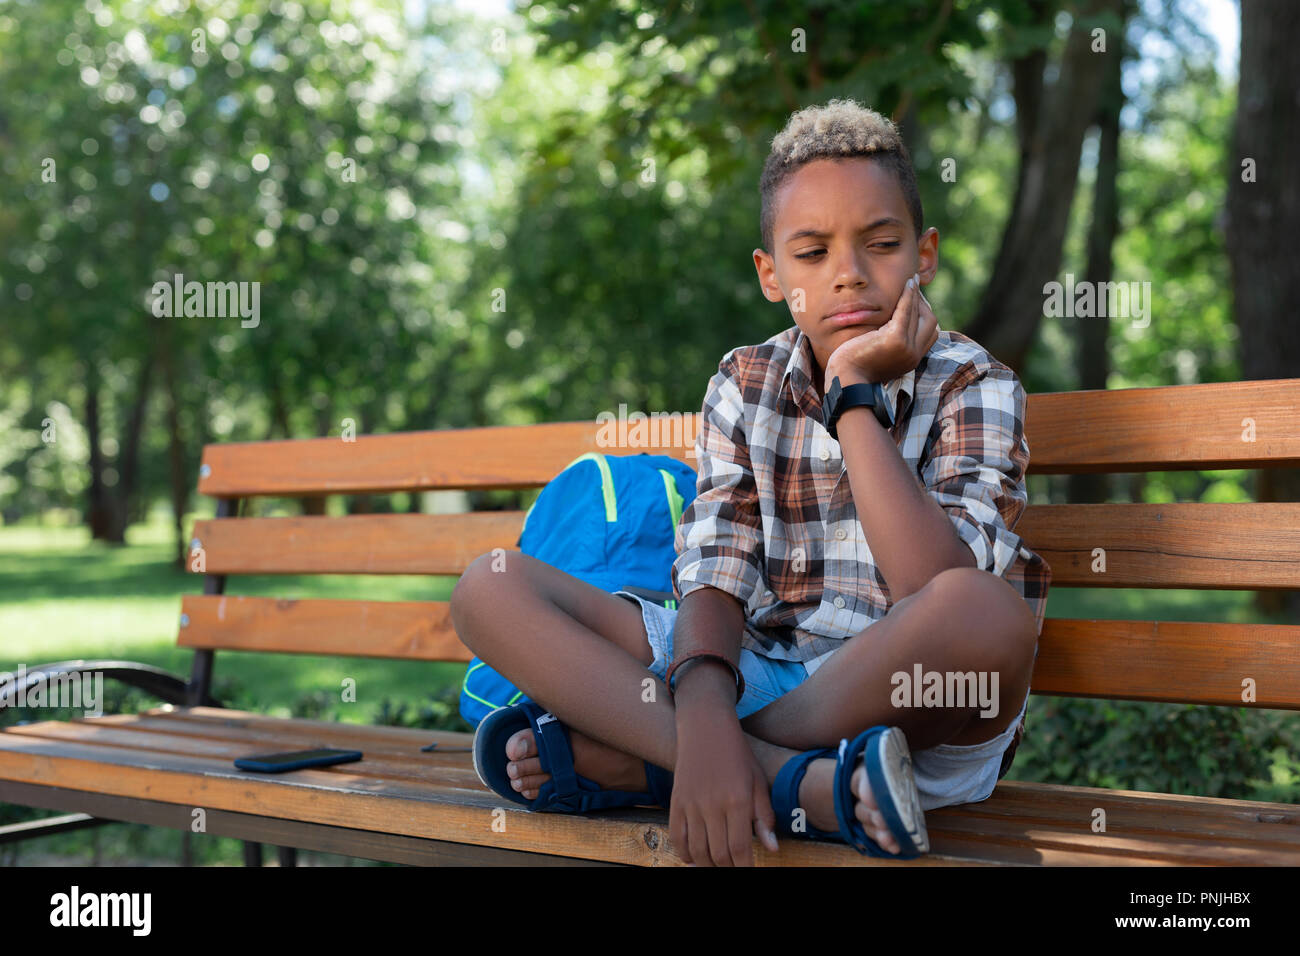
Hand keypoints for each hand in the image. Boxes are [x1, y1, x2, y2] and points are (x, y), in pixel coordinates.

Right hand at [669, 698, 778, 865]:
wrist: (706, 728)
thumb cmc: (737, 754)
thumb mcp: (758, 781)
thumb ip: (764, 817)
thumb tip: (772, 849)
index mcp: (737, 801)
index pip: (740, 849)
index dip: (745, 867)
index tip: (750, 870)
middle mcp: (712, 805)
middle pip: (718, 854)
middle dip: (728, 868)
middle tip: (735, 866)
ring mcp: (691, 804)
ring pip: (697, 851)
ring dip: (708, 865)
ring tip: (718, 864)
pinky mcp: (676, 801)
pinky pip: (677, 837)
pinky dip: (685, 854)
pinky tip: (696, 857)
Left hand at [824, 273, 938, 389]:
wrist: (845, 381)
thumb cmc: (854, 369)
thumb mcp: (879, 356)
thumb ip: (889, 344)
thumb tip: (888, 326)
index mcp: (911, 360)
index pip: (930, 333)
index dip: (925, 315)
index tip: (916, 302)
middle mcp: (913, 355)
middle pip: (930, 322)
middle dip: (923, 303)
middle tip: (913, 288)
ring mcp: (907, 347)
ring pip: (919, 314)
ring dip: (916, 295)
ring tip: (911, 281)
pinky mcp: (896, 339)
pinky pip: (907, 311)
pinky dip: (909, 295)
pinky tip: (907, 283)